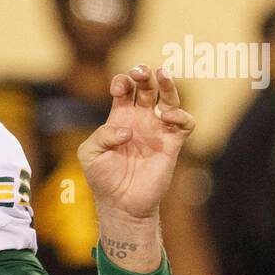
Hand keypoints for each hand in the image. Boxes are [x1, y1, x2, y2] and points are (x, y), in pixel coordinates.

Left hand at [78, 65, 195, 223]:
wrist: (121, 204)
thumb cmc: (103, 178)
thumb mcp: (90, 153)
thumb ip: (101, 135)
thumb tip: (128, 130)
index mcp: (119, 118)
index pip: (124, 90)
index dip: (122, 82)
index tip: (117, 88)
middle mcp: (140, 120)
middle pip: (146, 88)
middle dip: (143, 75)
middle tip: (140, 71)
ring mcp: (157, 131)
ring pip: (169, 99)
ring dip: (167, 84)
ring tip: (162, 73)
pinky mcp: (172, 144)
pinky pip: (185, 123)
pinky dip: (181, 114)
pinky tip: (167, 116)